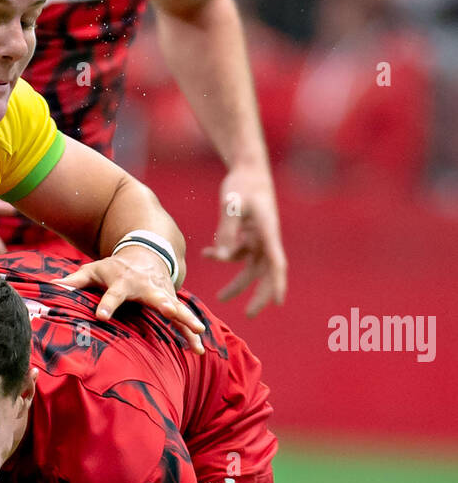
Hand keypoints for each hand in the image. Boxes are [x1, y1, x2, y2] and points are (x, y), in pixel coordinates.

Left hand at [58, 252, 204, 353]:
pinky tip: (200, 349)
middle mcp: (146, 287)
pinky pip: (183, 320)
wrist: (146, 254)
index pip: (113, 294)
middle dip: (163, 303)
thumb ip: (73, 281)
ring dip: (187, 320)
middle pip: (154, 296)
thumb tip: (49, 287)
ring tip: (198, 333)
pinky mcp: (173, 303)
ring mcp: (163, 294)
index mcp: (122, 281)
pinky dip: (191, 333)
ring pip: (176, 308)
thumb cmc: (113, 268)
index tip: (101, 316)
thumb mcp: (92, 270)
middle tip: (168, 310)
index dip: (107, 304)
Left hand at [204, 165, 286, 316]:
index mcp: (267, 232)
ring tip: (219, 298)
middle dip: (258, 294)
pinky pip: (237, 252)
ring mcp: (258, 237)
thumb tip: (220, 258)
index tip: (277, 303)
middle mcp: (266, 238)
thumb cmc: (242, 184)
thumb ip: (226, 230)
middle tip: (249, 315)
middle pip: (265, 272)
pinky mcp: (248, 234)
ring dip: (236, 282)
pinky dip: (223, 255)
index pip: (275, 263)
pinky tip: (206, 254)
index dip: (276, 283)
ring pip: (249, 267)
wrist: (247, 167)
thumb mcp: (231, 204)